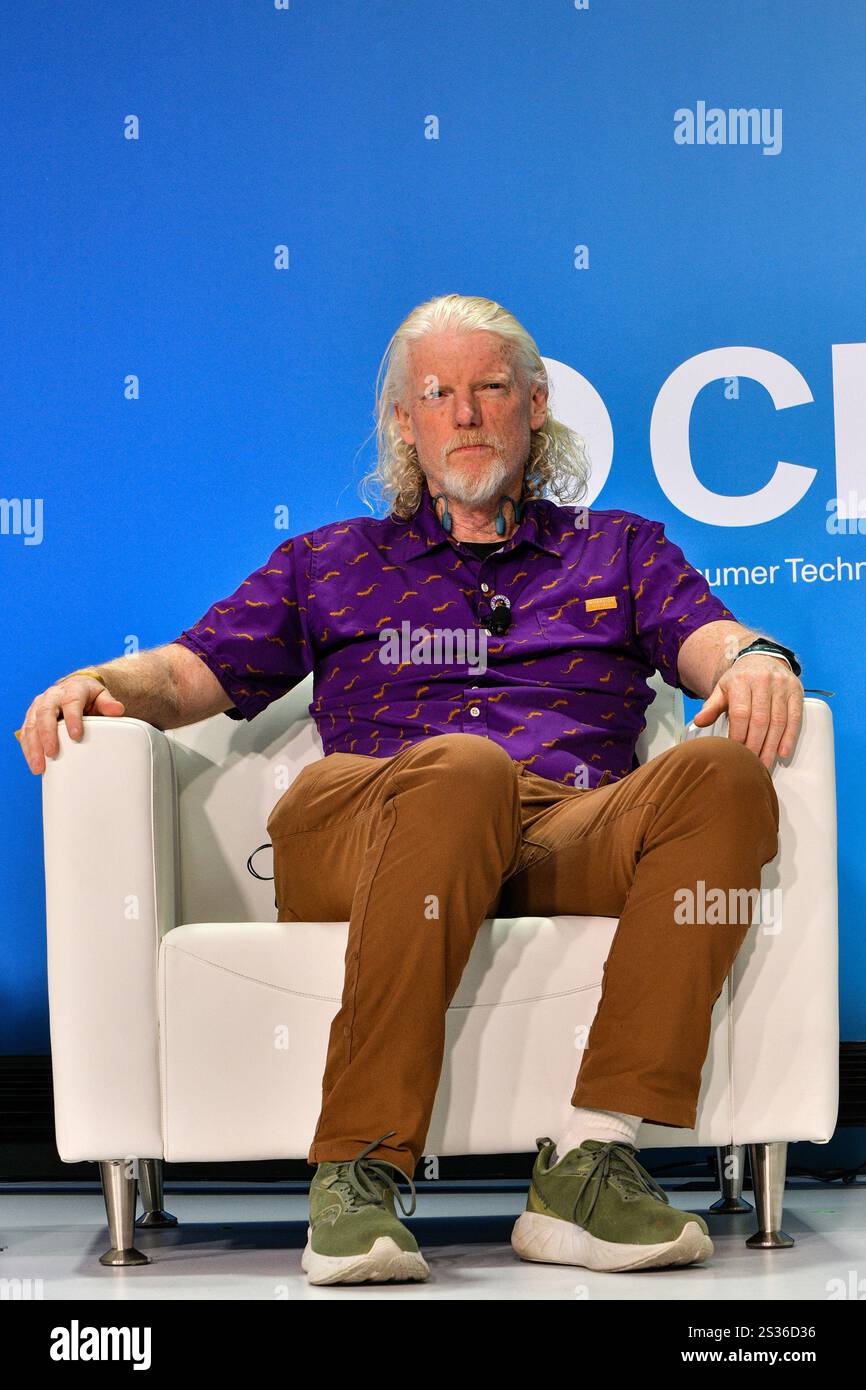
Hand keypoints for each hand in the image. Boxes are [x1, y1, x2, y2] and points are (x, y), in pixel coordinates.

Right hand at [15, 674, 124, 774]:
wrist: (74, 689)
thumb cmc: (89, 696)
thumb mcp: (101, 696)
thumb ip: (108, 704)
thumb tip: (118, 710)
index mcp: (71, 689)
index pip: (71, 701)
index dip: (72, 718)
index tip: (76, 736)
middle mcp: (52, 696)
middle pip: (45, 713)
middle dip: (47, 735)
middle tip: (52, 753)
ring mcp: (39, 706)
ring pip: (31, 725)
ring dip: (33, 747)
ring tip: (39, 767)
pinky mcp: (31, 717)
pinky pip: (25, 733)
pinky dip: (28, 749)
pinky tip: (33, 763)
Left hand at [691, 655, 803, 770]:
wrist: (762, 659)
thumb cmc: (740, 679)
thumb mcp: (723, 689)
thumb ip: (711, 706)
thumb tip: (699, 721)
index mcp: (741, 680)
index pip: (740, 712)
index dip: (738, 734)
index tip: (736, 752)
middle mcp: (763, 681)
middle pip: (760, 720)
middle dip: (755, 745)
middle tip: (751, 764)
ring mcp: (782, 686)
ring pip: (778, 721)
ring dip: (771, 746)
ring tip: (765, 764)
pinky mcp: (796, 691)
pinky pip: (794, 717)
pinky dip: (789, 737)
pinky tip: (782, 752)